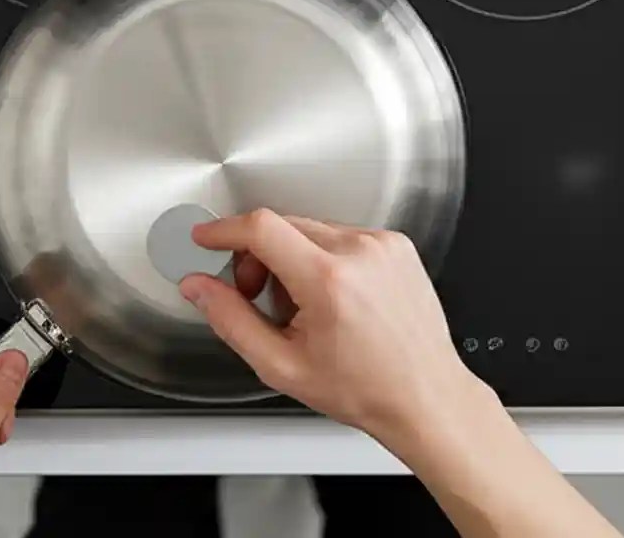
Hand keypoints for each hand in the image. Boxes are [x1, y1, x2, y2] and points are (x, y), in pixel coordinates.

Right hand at [179, 209, 484, 438]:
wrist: (425, 397)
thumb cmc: (365, 389)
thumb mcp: (281, 366)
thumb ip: (230, 320)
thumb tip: (199, 287)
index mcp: (329, 281)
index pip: (261, 228)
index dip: (223, 230)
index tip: (207, 239)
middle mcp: (360, 252)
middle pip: (281, 226)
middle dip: (256, 257)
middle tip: (256, 296)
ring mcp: (383, 245)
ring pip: (310, 229)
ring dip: (291, 257)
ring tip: (303, 306)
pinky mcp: (397, 244)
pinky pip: (341, 235)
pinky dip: (324, 258)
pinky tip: (332, 297)